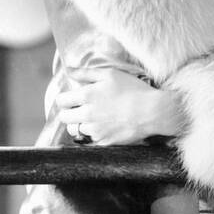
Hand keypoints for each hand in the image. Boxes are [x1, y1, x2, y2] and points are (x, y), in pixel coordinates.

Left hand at [55, 66, 183, 145]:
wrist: (153, 111)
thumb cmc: (133, 89)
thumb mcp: (110, 74)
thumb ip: (85, 72)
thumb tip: (67, 70)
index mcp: (87, 95)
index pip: (61, 101)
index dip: (66, 99)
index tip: (73, 99)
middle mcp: (87, 114)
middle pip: (64, 118)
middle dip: (70, 113)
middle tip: (82, 109)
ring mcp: (95, 130)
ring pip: (76, 130)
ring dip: (82, 124)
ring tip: (96, 119)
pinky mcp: (104, 142)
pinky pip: (90, 141)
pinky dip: (94, 135)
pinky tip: (106, 127)